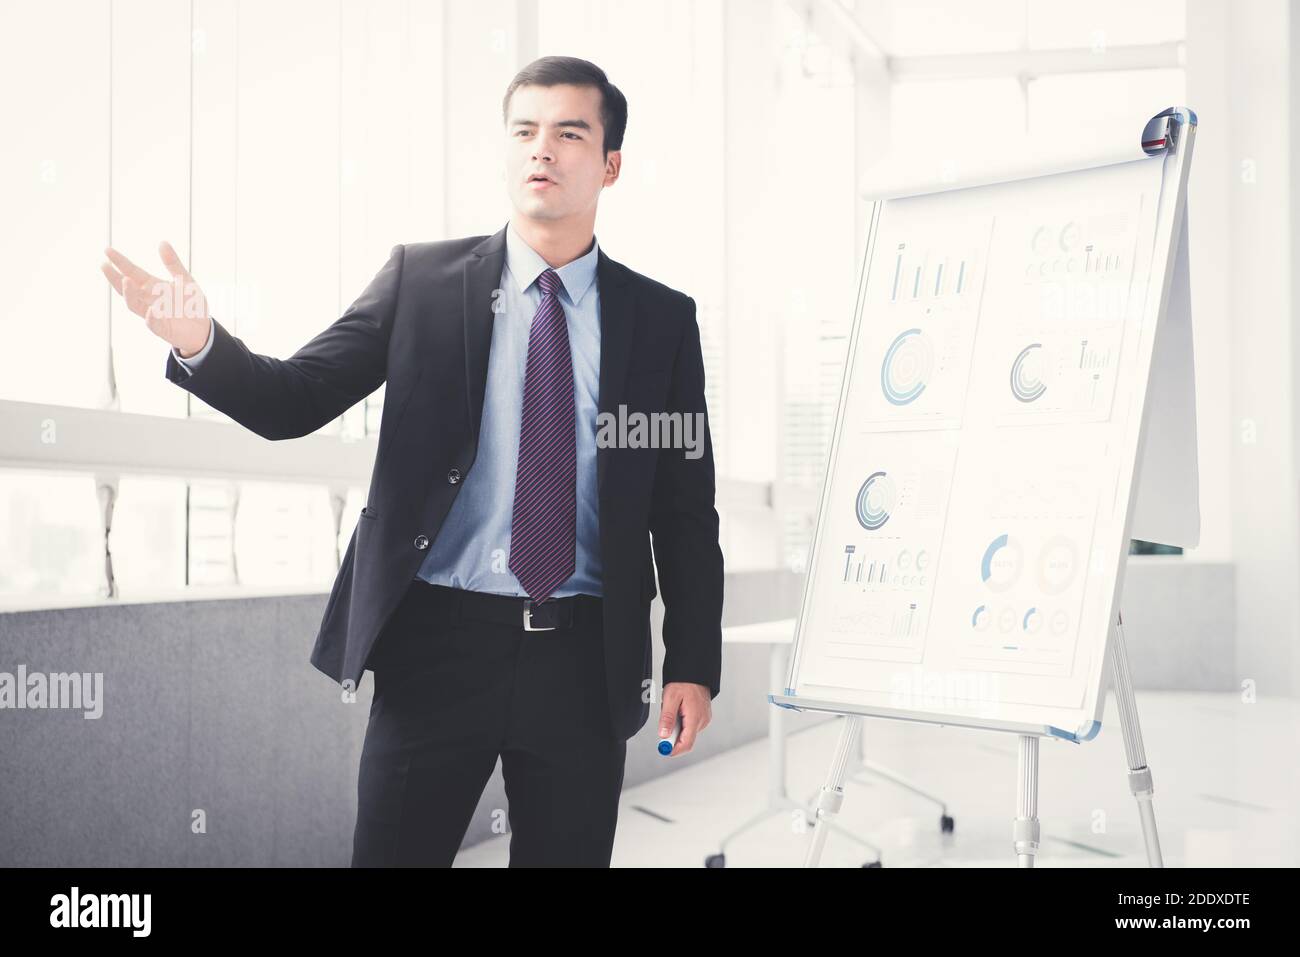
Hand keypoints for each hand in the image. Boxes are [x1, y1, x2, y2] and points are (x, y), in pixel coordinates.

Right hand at [100, 241, 210, 357]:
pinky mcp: (163, 329)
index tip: (107, 250)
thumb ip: (173, 264)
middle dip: (115, 277)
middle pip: (126, 288)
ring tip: (126, 280)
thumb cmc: (191, 304)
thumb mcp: (184, 279)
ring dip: (129, 294)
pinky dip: (151, 318)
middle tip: (104, 265)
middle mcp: (148, 299)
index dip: (120, 262)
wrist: (203, 328)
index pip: (132, 272)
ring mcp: (152, 314)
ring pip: (134, 305)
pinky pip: (153, 324)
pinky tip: (150, 311)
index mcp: (152, 286)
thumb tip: (162, 242)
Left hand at [658, 682, 711, 755]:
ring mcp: (704, 719)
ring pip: (687, 732)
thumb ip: (667, 718)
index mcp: (695, 718)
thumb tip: (663, 736)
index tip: (663, 750)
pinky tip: (679, 708)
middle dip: (673, 734)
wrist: (695, 671)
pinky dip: (681, 721)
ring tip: (673, 708)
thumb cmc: (683, 682)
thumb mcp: (670, 698)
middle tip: (665, 718)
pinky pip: (690, 725)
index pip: (686, 744)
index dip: (674, 750)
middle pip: (686, 739)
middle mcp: (702, 721)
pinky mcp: (703, 716)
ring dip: (677, 726)